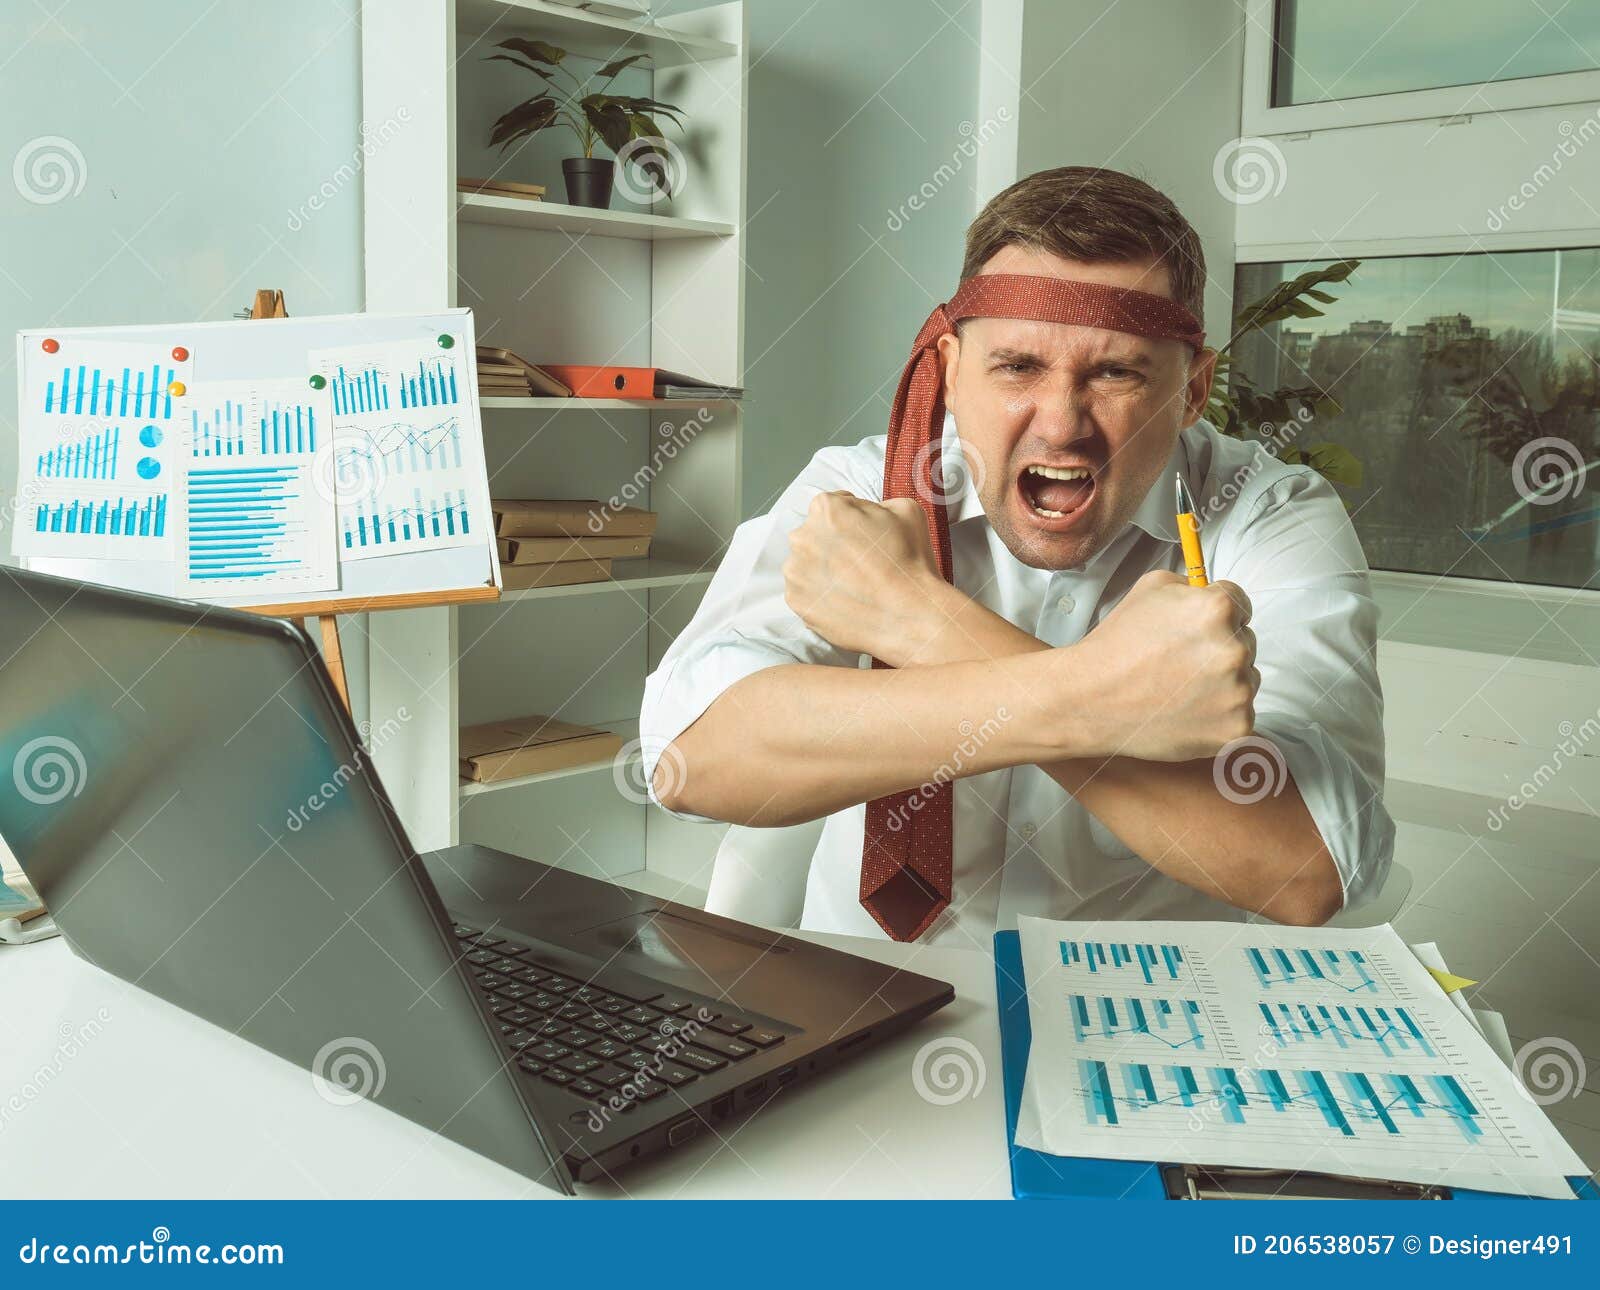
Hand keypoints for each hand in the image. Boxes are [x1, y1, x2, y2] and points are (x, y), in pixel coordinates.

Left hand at [783, 491, 946, 661]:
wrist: (909, 617)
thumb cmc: (909, 563)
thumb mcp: (905, 510)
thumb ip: (877, 503)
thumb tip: (866, 512)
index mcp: (825, 509)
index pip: (833, 506)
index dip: (852, 520)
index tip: (864, 536)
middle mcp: (802, 537)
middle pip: (816, 535)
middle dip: (835, 545)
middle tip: (861, 563)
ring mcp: (795, 572)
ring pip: (807, 564)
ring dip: (825, 570)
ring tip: (855, 584)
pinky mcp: (797, 602)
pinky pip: (806, 593)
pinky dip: (822, 595)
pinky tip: (846, 599)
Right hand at [1060, 569, 1257, 761]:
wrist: (1091, 700)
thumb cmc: (1116, 645)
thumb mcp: (1149, 589)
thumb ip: (1192, 586)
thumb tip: (1212, 591)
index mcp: (1217, 609)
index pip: (1242, 604)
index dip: (1215, 615)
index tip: (1196, 629)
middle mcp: (1235, 650)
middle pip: (1245, 642)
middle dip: (1219, 648)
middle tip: (1178, 661)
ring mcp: (1238, 693)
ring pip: (1245, 679)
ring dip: (1222, 682)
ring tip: (1178, 688)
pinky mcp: (1236, 728)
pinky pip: (1239, 714)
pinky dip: (1217, 715)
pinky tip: (1184, 711)